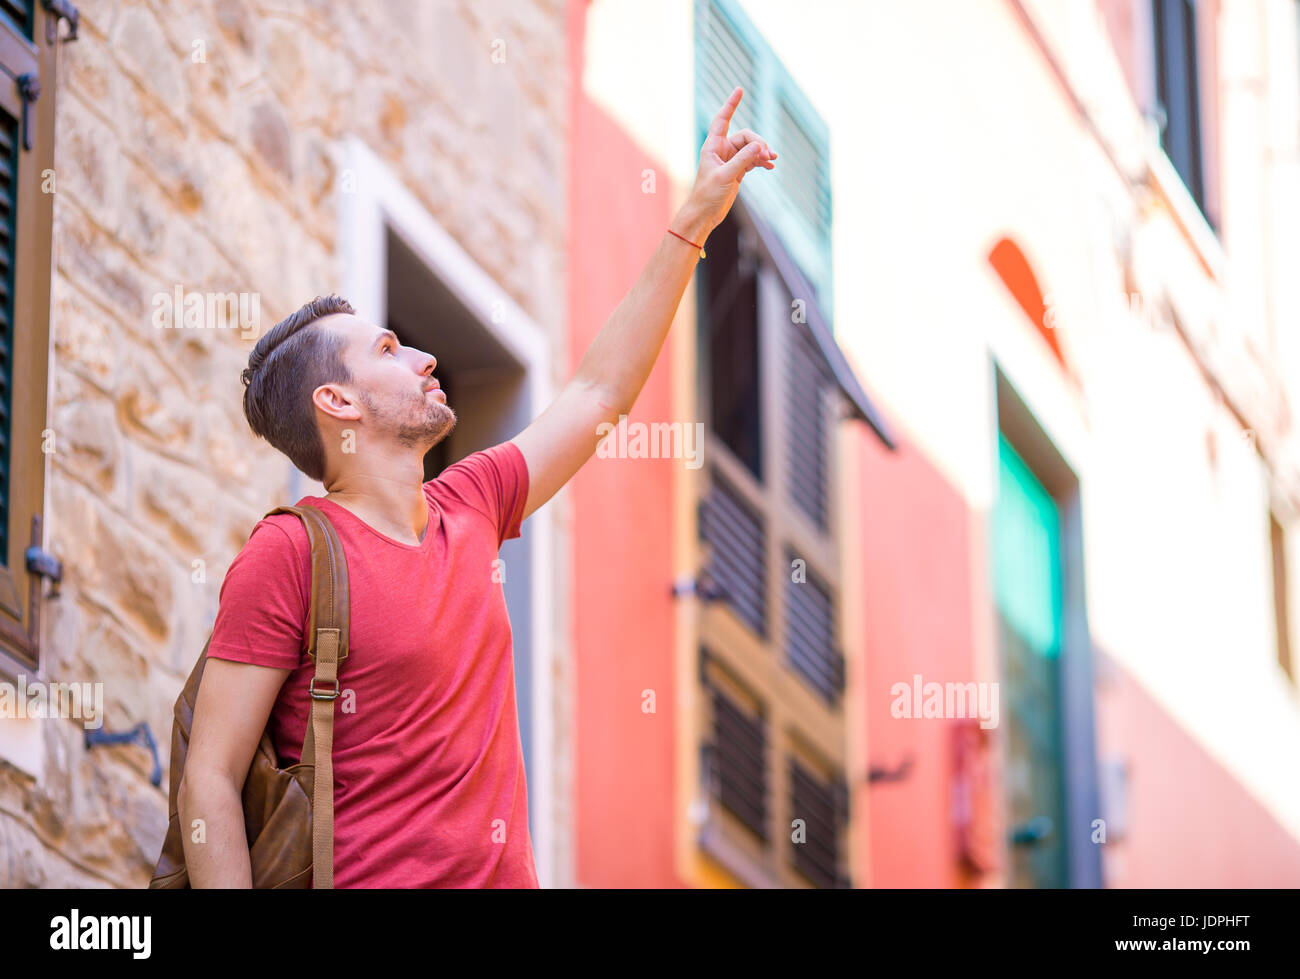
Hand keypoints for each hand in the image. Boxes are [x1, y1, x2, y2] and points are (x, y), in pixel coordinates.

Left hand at [676, 87, 775, 240]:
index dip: (731, 104)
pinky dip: (761, 162)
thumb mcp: (726, 176)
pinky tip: (771, 167)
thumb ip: (743, 160)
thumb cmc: (708, 195)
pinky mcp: (737, 171)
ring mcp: (730, 160)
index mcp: (713, 146)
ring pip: (751, 149)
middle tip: (767, 155)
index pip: (723, 119)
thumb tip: (760, 146)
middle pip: (745, 137)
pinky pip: (752, 160)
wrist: (705, 215)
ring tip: (773, 160)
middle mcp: (721, 150)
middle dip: (758, 144)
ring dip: (762, 153)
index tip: (739, 89)